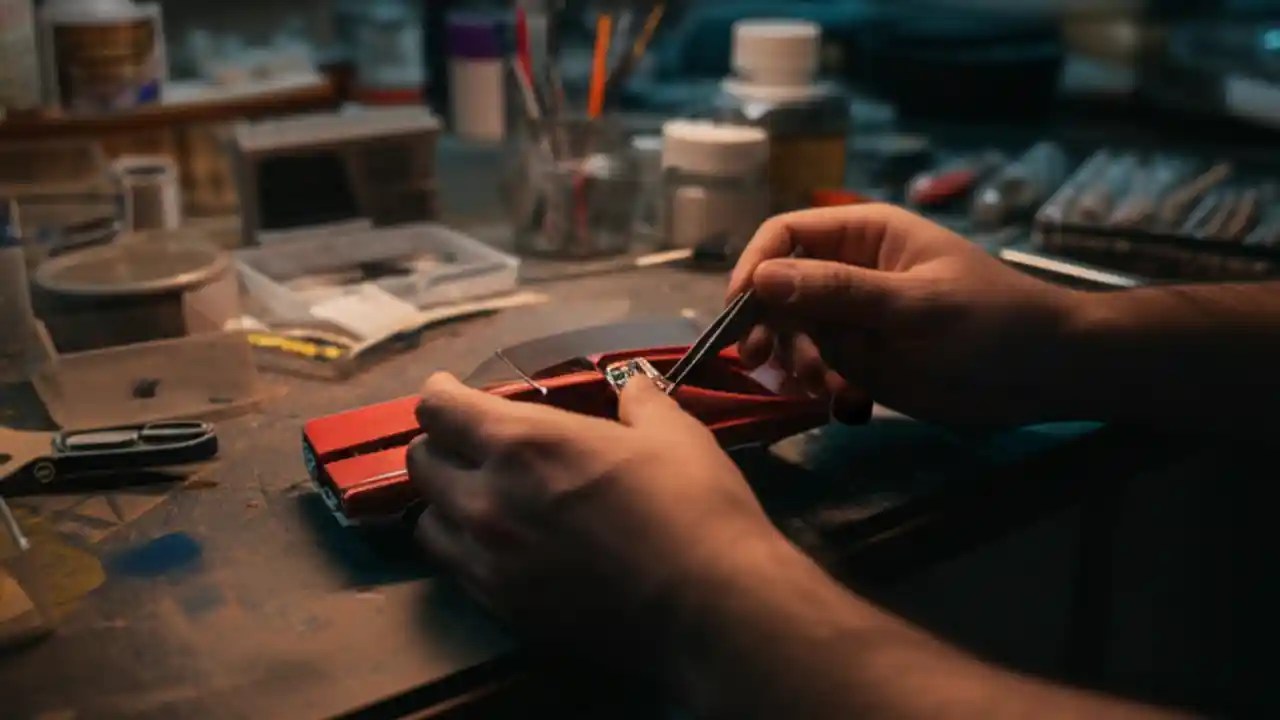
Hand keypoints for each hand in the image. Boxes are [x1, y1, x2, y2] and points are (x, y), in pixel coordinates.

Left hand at [407, 372, 787, 668]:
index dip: (441, 395)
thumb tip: (633, 386)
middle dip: (441, 444)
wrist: (711, 609)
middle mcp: (488, 502)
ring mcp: (490, 563)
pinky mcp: (505, 611)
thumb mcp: (673, 435)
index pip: (439, 410)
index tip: (450, 393)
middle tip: (471, 444)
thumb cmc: (695, 510)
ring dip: (446, 503)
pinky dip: (467, 552)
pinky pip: (458, 572)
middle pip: (420, 463)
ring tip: (479, 499)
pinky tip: (504, 548)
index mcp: (523, 444)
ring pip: (428, 523)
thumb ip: (641, 403)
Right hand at [729, 204, 1084, 426]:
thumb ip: (838, 293)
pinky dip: (817, 383)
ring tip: (820, 388)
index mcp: (864, 235)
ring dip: (794, 361)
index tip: (740, 312)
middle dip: (766, 323)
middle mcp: (850, 270)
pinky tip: (840, 400)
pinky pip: (818, 365)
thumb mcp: (915, 306)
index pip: (785, 235)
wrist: (1047, 374)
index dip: (755, 267)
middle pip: (778, 286)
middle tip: (759, 362)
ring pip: (792, 332)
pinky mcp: (864, 358)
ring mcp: (855, 316)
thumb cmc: (992, 323)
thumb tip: (761, 279)